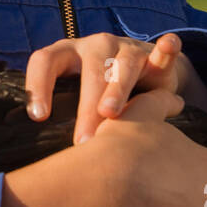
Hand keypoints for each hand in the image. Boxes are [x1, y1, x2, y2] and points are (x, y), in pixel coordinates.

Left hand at [25, 31, 191, 145]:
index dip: (38, 85)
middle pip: (90, 71)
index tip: (38, 116)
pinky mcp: (153, 57)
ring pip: (123, 66)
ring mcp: (126, 49)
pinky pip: (161, 54)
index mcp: (67, 53)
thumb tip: (47, 161)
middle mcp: (96, 46)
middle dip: (86, 107)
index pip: (45, 60)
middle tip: (84, 141)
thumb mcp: (73, 99)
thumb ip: (60, 116)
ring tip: (110, 113)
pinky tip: (168, 45)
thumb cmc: (95, 94)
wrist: (139, 73)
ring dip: (116, 89)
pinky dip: (165, 50)